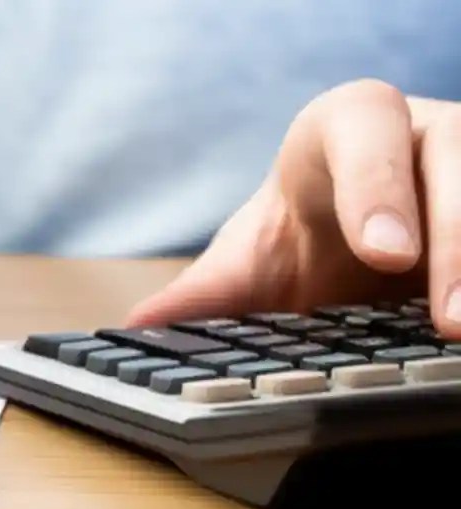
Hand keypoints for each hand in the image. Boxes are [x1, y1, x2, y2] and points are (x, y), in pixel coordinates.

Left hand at [127, 79, 460, 336]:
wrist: (339, 237)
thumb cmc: (297, 235)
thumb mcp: (251, 258)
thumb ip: (204, 292)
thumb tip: (138, 325)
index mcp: (345, 127)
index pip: (365, 125)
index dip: (378, 186)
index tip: (383, 255)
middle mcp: (421, 133)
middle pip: (453, 156)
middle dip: (456, 238)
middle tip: (449, 318)